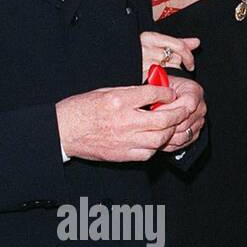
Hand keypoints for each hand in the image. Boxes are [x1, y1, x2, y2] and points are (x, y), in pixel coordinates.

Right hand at [56, 82, 201, 161]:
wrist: (64, 130)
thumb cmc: (82, 109)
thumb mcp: (106, 91)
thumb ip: (130, 93)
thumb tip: (152, 92)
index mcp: (120, 100)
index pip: (153, 94)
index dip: (167, 92)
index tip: (171, 93)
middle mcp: (125, 120)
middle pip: (163, 119)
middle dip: (177, 114)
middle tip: (183, 110)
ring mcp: (125, 140)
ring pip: (159, 138)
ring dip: (169, 131)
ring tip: (171, 126)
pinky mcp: (122, 154)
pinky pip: (148, 153)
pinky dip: (156, 146)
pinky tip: (155, 139)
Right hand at [140, 30, 198, 79]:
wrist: (115, 62)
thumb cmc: (137, 54)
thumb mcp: (155, 42)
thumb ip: (177, 42)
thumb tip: (196, 42)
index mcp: (149, 37)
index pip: (178, 46)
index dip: (188, 56)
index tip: (190, 64)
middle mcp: (146, 49)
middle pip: (175, 59)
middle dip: (178, 65)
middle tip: (173, 70)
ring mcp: (143, 64)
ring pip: (170, 70)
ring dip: (172, 74)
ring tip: (164, 74)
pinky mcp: (141, 77)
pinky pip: (162, 81)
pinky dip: (166, 83)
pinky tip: (162, 82)